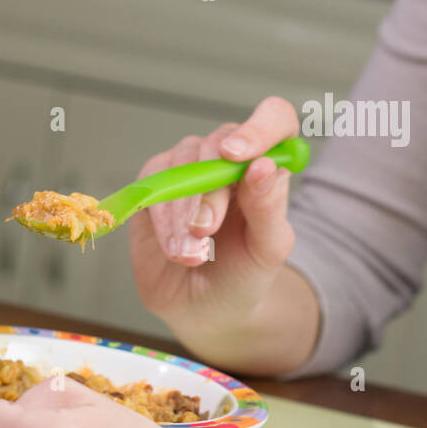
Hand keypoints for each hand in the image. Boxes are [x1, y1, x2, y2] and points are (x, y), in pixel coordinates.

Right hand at [130, 96, 299, 335]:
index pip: (273, 119)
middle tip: (205, 232)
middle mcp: (227, 159)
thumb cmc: (243, 276)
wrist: (203, 308)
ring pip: (181, 164)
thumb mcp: (267, 250)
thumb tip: (263, 166)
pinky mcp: (154, 186)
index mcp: (267, 166)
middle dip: (209, 191)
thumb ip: (269, 208)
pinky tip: (174, 249)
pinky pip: (152, 184)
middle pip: (218, 143)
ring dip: (182, 213)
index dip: (259, 128)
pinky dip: (161, 220)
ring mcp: (188, 169)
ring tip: (191, 255)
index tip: (237, 155)